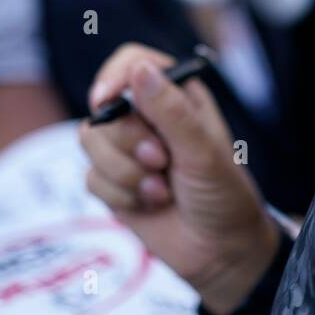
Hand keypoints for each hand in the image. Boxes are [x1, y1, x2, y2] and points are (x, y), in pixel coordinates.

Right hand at [80, 44, 280, 314]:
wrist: (219, 251)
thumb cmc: (223, 194)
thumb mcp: (203, 151)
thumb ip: (171, 111)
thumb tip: (138, 68)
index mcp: (175, 96)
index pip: (131, 62)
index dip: (113, 77)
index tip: (105, 99)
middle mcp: (147, 117)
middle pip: (104, 108)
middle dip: (130, 143)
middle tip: (163, 162)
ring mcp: (126, 150)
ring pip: (91, 143)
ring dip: (127, 174)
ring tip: (163, 190)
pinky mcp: (112, 182)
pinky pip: (92, 179)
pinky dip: (121, 196)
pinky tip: (151, 205)